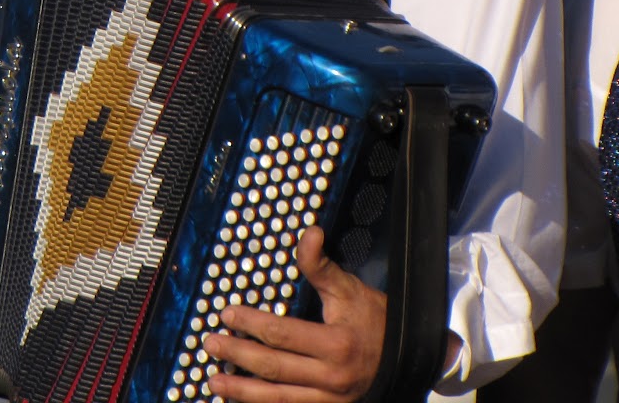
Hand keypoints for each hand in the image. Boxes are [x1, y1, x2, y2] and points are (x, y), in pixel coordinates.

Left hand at [202, 226, 384, 401]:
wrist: (409, 357)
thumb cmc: (375, 320)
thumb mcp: (349, 289)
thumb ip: (321, 265)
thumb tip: (309, 232)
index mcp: (336, 344)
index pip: (281, 334)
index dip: (250, 324)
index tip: (226, 314)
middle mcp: (332, 377)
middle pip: (274, 367)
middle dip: (238, 354)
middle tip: (209, 343)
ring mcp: (331, 399)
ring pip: (279, 398)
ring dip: (243, 392)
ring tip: (213, 380)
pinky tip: (241, 401)